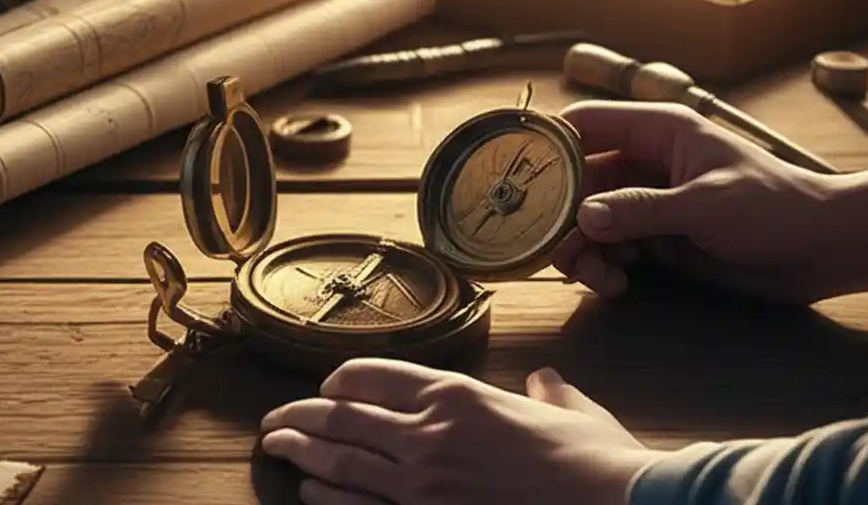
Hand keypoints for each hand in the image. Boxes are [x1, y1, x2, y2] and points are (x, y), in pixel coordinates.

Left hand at [260, 358, 661, 504]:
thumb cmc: (594, 462)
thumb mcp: (568, 410)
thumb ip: (545, 393)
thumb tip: (541, 383)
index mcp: (457, 395)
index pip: (372, 375)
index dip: (339, 380)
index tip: (326, 387)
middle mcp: (428, 434)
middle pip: (339, 418)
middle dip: (297, 417)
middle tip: (273, 422)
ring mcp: (421, 486)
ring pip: (337, 463)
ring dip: (300, 454)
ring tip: (278, 450)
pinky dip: (326, 499)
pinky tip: (311, 494)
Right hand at [551, 101, 867, 303]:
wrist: (824, 250)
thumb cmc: (775, 208)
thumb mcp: (705, 204)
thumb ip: (641, 209)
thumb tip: (583, 218)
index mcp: (657, 132)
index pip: (584, 125)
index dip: (547, 147)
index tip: (516, 181)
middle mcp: (644, 163)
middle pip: (577, 182)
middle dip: (561, 217)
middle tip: (554, 251)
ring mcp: (649, 203)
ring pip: (590, 222)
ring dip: (582, 250)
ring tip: (595, 278)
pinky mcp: (658, 240)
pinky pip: (612, 250)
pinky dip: (605, 269)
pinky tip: (617, 285)